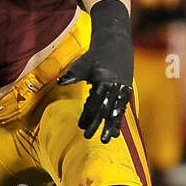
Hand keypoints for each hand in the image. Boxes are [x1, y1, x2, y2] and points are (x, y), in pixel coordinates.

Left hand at [58, 0, 133, 143]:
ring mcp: (122, 89)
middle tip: (88, 137)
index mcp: (105, 79)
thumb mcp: (82, 63)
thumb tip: (60, 82)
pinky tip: (114, 133)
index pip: (95, 101)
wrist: (115, 45)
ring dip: (111, 126)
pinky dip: (117, 120)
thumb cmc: (94, 55)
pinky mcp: (125, 91)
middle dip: (98, 124)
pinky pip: (121, 108)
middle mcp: (116, 86)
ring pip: (116, 111)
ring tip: (106, 140)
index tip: (81, 126)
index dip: (88, 114)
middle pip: (106, 109)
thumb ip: (72, 74)